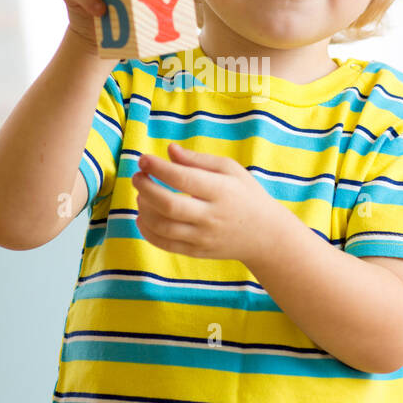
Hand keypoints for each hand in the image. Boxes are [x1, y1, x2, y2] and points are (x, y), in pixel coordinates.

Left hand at [130, 143, 286, 264]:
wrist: (265, 235)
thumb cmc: (245, 195)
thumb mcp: (230, 170)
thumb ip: (198, 160)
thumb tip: (169, 150)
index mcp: (221, 191)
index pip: (183, 179)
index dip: (158, 168)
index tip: (143, 159)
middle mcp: (211, 216)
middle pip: (169, 205)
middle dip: (145, 188)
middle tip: (137, 176)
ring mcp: (203, 237)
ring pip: (163, 227)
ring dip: (144, 209)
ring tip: (141, 195)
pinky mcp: (197, 252)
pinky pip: (165, 244)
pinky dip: (147, 231)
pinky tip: (143, 217)